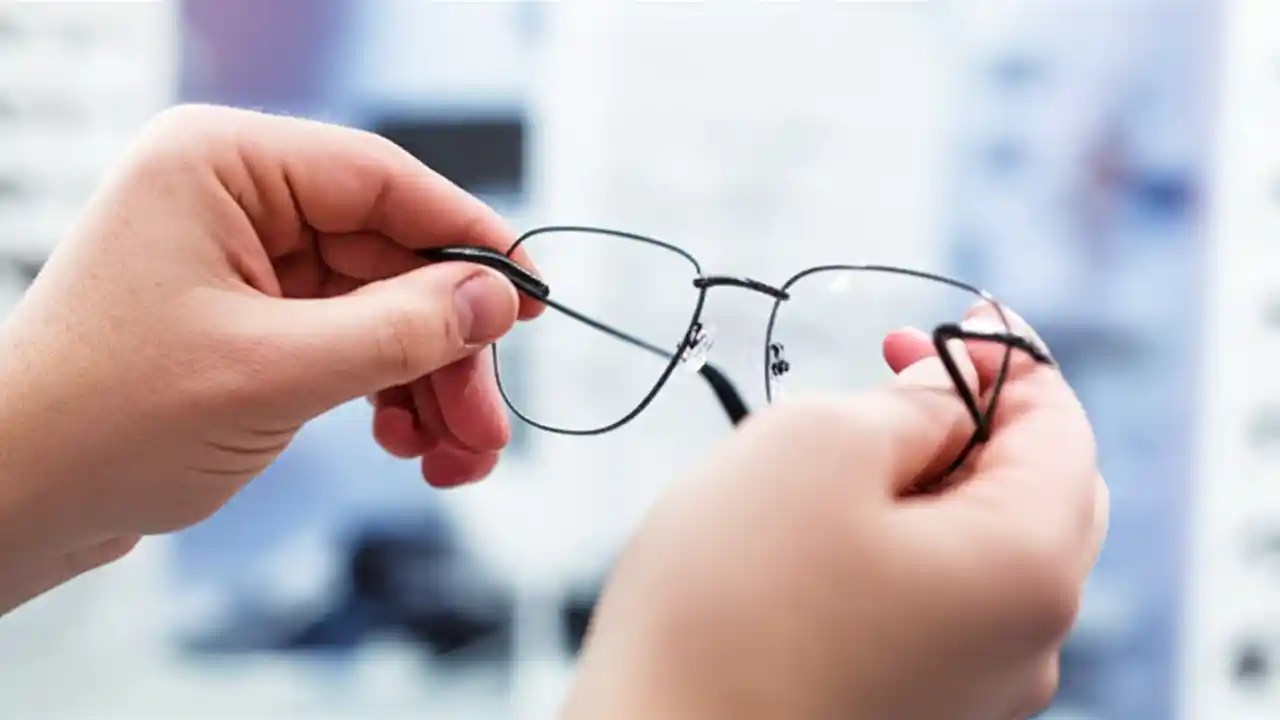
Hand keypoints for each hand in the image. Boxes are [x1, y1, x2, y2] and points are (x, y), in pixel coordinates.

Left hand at [0, 105, 537, 612]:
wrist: (14, 502)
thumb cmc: (103, 422)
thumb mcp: (275, 373)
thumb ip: (400, 330)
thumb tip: (496, 298)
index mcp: (221, 166)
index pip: (381, 180)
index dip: (467, 238)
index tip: (530, 294)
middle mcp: (234, 200)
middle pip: (390, 258)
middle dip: (447, 350)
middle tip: (487, 425)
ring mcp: (243, 262)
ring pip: (380, 308)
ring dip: (427, 383)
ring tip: (456, 458)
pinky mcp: (250, 319)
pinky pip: (349, 341)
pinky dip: (387, 393)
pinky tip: (405, 445)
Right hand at [564, 306, 1105, 719]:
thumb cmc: (727, 613)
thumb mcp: (816, 448)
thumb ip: (909, 404)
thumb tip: (949, 397)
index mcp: (1026, 566)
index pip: (1061, 426)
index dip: (1008, 357)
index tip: (957, 320)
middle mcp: (1025, 641)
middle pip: (1036, 490)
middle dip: (973, 418)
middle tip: (893, 377)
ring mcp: (974, 686)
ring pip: (980, 544)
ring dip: (928, 480)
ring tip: (837, 456)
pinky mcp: (918, 706)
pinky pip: (938, 599)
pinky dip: (903, 542)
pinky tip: (827, 531)